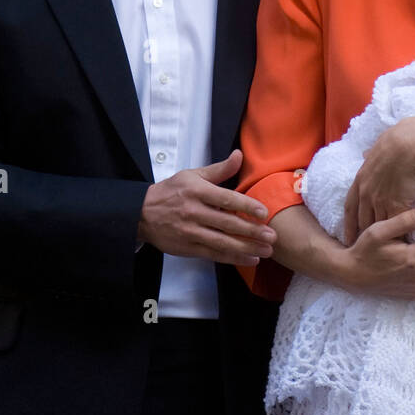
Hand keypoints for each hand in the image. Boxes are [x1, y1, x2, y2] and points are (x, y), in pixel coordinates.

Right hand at [137, 150, 274, 266]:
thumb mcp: (193, 175)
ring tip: (266, 251)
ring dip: (246, 248)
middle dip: (252, 231)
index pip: (226, 199)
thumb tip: (239, 155)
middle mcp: (194, 212)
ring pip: (222, 242)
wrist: (142, 213)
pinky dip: (232, 258)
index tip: (264, 212)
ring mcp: (190, 232)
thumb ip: (219, 169)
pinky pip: (213, 254)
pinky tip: (249, 258)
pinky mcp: (187, 248)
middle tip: (272, 236)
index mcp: (197, 191)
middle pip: (227, 223)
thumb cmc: (171, 191)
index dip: (246, 206)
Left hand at [343, 117, 414, 245]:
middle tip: (363, 250)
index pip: (350, 207)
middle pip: (362, 221)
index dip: (349, 224)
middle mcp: (367, 193)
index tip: (348, 237)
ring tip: (383, 253)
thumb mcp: (378, 146)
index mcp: (360, 179)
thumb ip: (371, 154)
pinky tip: (401, 246)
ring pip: (378, 227)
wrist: (411, 144)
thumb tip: (365, 153)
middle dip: (362, 236)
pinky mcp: (398, 206)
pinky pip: (396, 226)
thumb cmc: (397, 141)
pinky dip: (398, 236)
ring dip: (380, 239)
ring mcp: (381, 202)